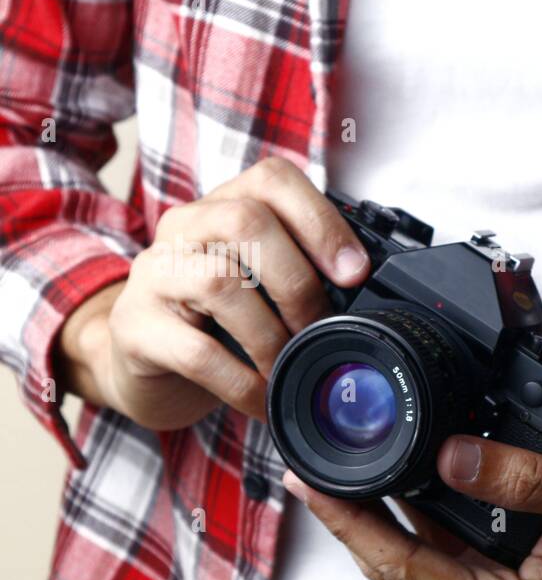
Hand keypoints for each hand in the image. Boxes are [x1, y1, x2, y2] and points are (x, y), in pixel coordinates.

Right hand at [56, 157, 369, 429]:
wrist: (141, 362)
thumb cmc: (215, 320)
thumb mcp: (261, 286)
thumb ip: (304, 274)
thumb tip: (366, 294)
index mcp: (224, 207)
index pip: (273, 180)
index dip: (321, 222)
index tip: (355, 273)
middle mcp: (186, 228)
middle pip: (246, 221)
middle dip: (298, 281)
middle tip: (318, 327)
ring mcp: (155, 274)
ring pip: (219, 282)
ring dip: (271, 335)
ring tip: (290, 367)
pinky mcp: (136, 328)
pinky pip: (198, 353)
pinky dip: (243, 382)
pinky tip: (263, 400)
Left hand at [283, 435, 541, 579]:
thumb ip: (518, 479)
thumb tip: (449, 455)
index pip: (401, 566)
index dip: (349, 523)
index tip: (310, 484)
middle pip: (393, 571)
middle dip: (350, 521)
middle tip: (311, 468)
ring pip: (410, 566)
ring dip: (374, 522)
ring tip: (338, 473)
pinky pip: (435, 562)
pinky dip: (407, 526)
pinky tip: (391, 488)